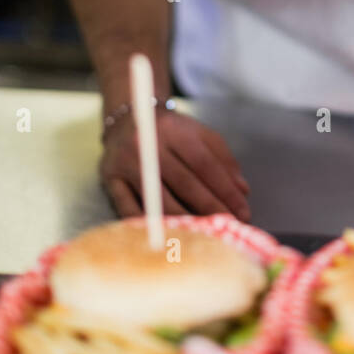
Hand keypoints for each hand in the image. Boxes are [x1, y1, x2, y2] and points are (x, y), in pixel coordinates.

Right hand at [100, 108, 251, 219]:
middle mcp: (149, 144)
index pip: (205, 164)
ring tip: (205, 234)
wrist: (128, 117)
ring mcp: (127, 163)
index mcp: (175, 130)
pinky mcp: (110, 179)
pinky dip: (150, 225)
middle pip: (185, 183)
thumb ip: (223, 159)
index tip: (243, 211)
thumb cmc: (171, 131)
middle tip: (229, 227)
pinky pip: (129, 208)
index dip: (225, 190)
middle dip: (210, 208)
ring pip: (159, 200)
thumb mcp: (199, 133)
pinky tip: (168, 236)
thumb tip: (242, 190)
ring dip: (185, 220)